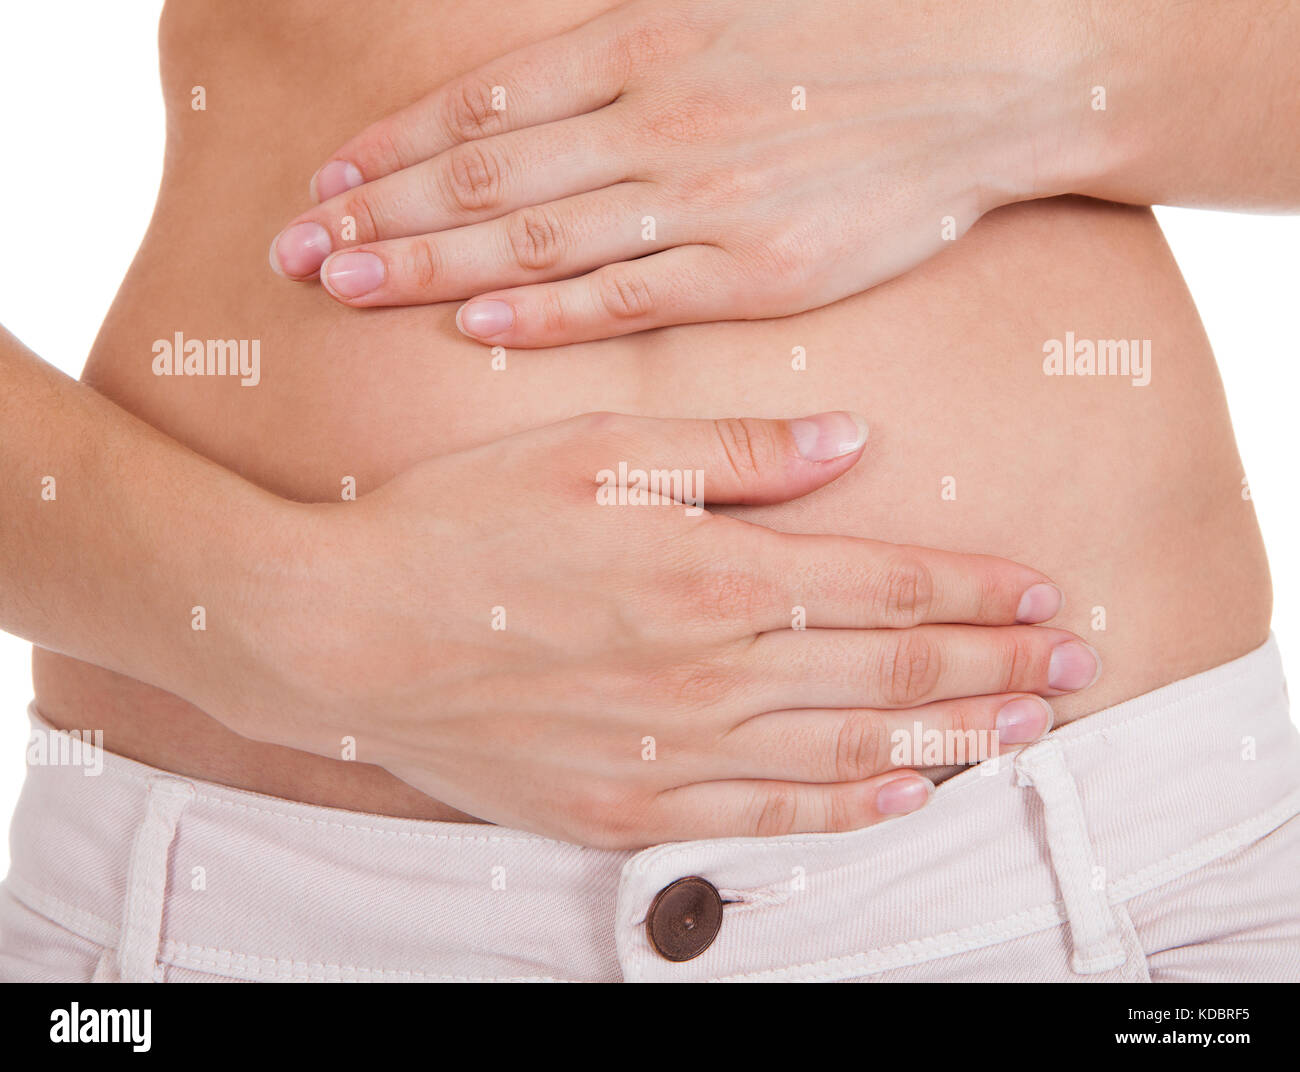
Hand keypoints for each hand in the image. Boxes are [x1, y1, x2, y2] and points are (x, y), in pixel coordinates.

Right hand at [225, 411, 1096, 847]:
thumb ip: (732, 452)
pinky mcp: (622, 808)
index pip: (883, 587)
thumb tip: (848, 441)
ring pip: (846, 755)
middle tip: (1073, 668)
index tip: (1045, 594)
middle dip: (994, 668)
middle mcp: (708, 672)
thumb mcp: (591, 448)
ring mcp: (669, 752)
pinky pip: (762, 821)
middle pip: (888, 675)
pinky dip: (844, 812)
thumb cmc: (459, 524)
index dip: (976, 591)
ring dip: (948, 741)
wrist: (341, 633)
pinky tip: (900, 800)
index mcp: (709, 571)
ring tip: (1025, 735)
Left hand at [269, 0, 1094, 345]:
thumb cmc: (869, 31)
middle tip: (293, 254)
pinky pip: (627, 296)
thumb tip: (558, 68)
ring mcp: (703, 193)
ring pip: (533, 236)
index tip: (323, 181)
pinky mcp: (757, 266)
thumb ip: (634, 34)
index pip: (481, 101)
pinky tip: (475, 330)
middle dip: (375, 214)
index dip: (391, 145)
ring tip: (344, 289)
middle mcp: (655, 113)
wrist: (1003, 68)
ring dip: (427, 266)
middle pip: (482, 172)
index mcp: (644, 39)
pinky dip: (545, 315)